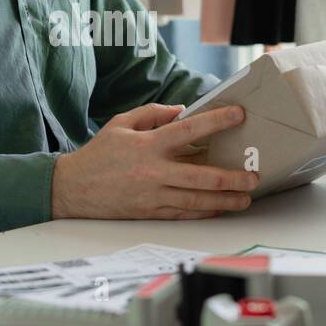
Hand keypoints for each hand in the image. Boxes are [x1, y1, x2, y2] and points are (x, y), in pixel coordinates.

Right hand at [51, 102, 255, 220]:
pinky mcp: (151, 212)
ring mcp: (153, 196)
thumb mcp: (122, 123)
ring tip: (245, 197)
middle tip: (253, 176)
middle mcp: (154, 172)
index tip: (239, 116)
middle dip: (231, 177)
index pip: (189, 131)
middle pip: (201, 176)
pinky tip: (220, 208)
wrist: (72, 189)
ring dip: (225, 200)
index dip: (217, 122)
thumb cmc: (98, 154)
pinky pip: (184, 214)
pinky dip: (205, 211)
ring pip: (197, 200)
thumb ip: (153, 113)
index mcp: (148, 145)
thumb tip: (183, 111)